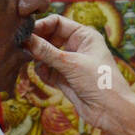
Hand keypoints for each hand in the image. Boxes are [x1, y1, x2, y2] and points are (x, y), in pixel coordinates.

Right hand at [26, 14, 127, 134]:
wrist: (112, 111)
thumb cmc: (101, 82)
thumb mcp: (72, 64)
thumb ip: (47, 52)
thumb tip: (26, 39)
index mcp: (85, 36)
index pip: (57, 22)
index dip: (41, 26)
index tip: (26, 32)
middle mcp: (77, 47)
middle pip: (49, 38)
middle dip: (37, 43)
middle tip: (23, 47)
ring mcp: (70, 63)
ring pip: (46, 55)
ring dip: (38, 59)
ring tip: (33, 63)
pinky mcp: (65, 79)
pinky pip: (47, 71)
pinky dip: (43, 73)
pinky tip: (43, 76)